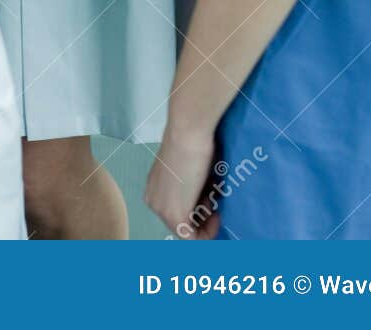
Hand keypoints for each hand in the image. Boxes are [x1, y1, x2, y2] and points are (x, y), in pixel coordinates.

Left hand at [144, 124, 221, 238]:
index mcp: (154, 188)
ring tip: (213, 198)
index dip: (197, 208)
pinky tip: (216, 215)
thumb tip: (203, 196)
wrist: (188, 131)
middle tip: (213, 197)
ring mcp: (162, 210)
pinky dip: (207, 233)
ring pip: (187, 231)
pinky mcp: (175, 216)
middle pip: (181, 222)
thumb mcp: (188, 166)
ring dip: (205, 221)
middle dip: (201, 214)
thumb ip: (189, 184)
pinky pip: (191, 239)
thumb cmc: (191, 140)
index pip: (177, 209)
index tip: (211, 196)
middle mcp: (153, 202)